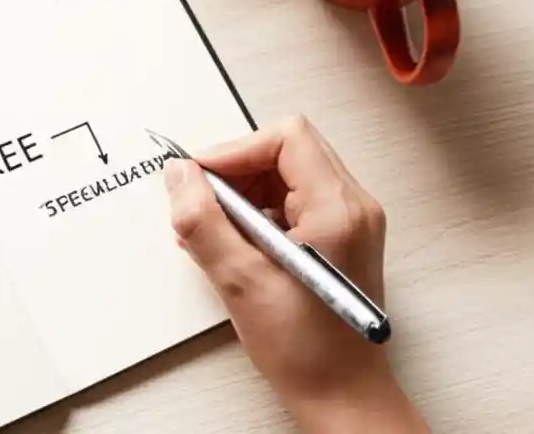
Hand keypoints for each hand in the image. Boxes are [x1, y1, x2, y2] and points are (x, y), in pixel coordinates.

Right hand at [165, 116, 426, 433]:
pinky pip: (293, 202)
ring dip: (244, 194)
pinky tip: (233, 245)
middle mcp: (352, 208)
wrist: (342, 394)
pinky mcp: (339, 238)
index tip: (200, 176)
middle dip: (236, 171)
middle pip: (286, 151)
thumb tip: (181, 178)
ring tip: (214, 231)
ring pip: (287, 175)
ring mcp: (349, 223)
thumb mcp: (240, 282)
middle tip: (202, 201)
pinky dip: (257, 213)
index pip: (285, 138)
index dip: (234, 150)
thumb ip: (204, 222)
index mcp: (337, 210)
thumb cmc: (309, 351)